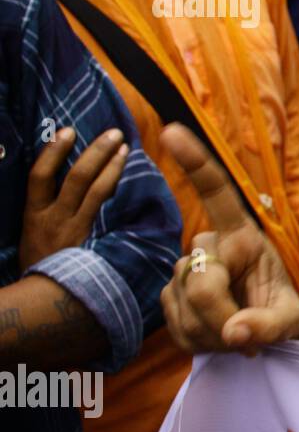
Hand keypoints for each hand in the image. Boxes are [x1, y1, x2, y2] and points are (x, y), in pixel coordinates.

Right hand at [19, 127, 128, 271]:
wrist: (43, 300)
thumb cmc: (42, 265)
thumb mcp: (33, 236)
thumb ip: (46, 211)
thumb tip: (61, 184)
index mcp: (33, 214)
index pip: (39, 175)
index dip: (52, 151)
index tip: (66, 131)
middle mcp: (52, 218)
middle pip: (74, 176)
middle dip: (94, 151)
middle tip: (113, 132)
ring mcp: (73, 229)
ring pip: (94, 190)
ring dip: (111, 166)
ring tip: (125, 147)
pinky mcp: (91, 241)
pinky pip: (106, 211)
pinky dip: (118, 192)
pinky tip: (132, 179)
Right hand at [159, 124, 298, 355]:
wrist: (263, 328)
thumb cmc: (280, 310)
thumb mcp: (289, 319)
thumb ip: (268, 326)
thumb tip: (234, 334)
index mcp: (242, 235)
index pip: (218, 193)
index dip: (195, 162)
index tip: (173, 131)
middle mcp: (209, 244)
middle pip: (202, 286)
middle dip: (224, 321)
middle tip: (248, 337)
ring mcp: (184, 269)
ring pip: (186, 311)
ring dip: (213, 335)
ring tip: (237, 333)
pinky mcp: (169, 294)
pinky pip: (176, 326)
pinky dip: (198, 341)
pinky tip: (215, 336)